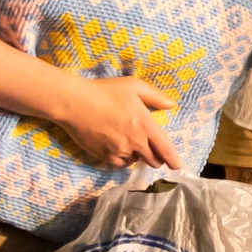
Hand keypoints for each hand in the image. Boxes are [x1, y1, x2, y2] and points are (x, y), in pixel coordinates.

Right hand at [56, 76, 181, 169]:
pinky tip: (118, 146)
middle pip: (153, 161)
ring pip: (136, 162)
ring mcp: (119, 151)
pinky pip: (120, 164)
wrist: (75, 103)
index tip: (176, 165)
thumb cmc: (105, 91)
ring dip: (137, 156)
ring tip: (130, 142)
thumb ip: (156, 97)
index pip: (165, 149)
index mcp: (145, 125)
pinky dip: (122, 158)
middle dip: (156, 158)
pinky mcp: (104, 157)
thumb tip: (172, 105)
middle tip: (152, 150)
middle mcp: (135, 142)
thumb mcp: (134, 86)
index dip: (173, 159)